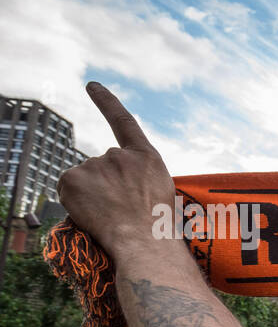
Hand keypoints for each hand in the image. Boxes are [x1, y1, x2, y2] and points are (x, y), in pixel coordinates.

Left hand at [56, 83, 177, 260]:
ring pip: (85, 180)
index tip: (91, 85)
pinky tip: (92, 214)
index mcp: (146, 157)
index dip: (106, 102)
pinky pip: (68, 189)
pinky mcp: (72, 177)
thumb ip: (136, 177)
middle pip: (102, 166)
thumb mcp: (161, 192)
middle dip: (106, 185)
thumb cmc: (158, 226)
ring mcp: (95, 164)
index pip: (123, 122)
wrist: (145, 241)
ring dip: (92, 195)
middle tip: (121, 211)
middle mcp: (118, 155)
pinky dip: (74, 202)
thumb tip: (108, 184)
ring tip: (112, 216)